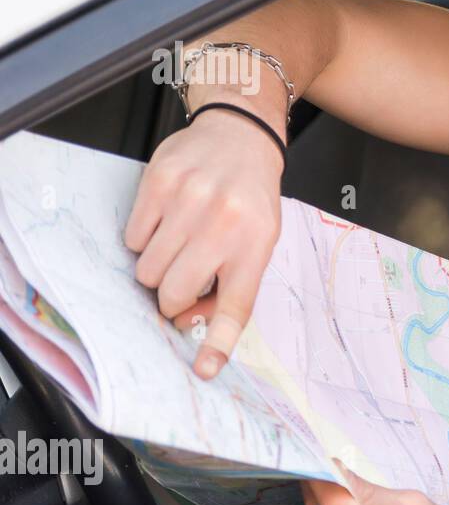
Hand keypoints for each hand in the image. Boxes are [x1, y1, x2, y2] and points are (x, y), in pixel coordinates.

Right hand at [124, 109, 283, 378]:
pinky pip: (132, 237)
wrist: (240, 136)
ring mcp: (190, 201)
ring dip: (157, 267)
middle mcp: (224, 223)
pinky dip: (144, 237)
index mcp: (255, 244)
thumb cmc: (250, 197)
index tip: (203, 368)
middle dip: (172, 297)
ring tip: (179, 243)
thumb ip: (233, 282)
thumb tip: (195, 323)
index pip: (236, 306)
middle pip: (175, 293)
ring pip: (147, 269)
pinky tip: (167, 220)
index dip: (218, 342)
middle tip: (183, 280)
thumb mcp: (261, 240)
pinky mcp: (159, 183)